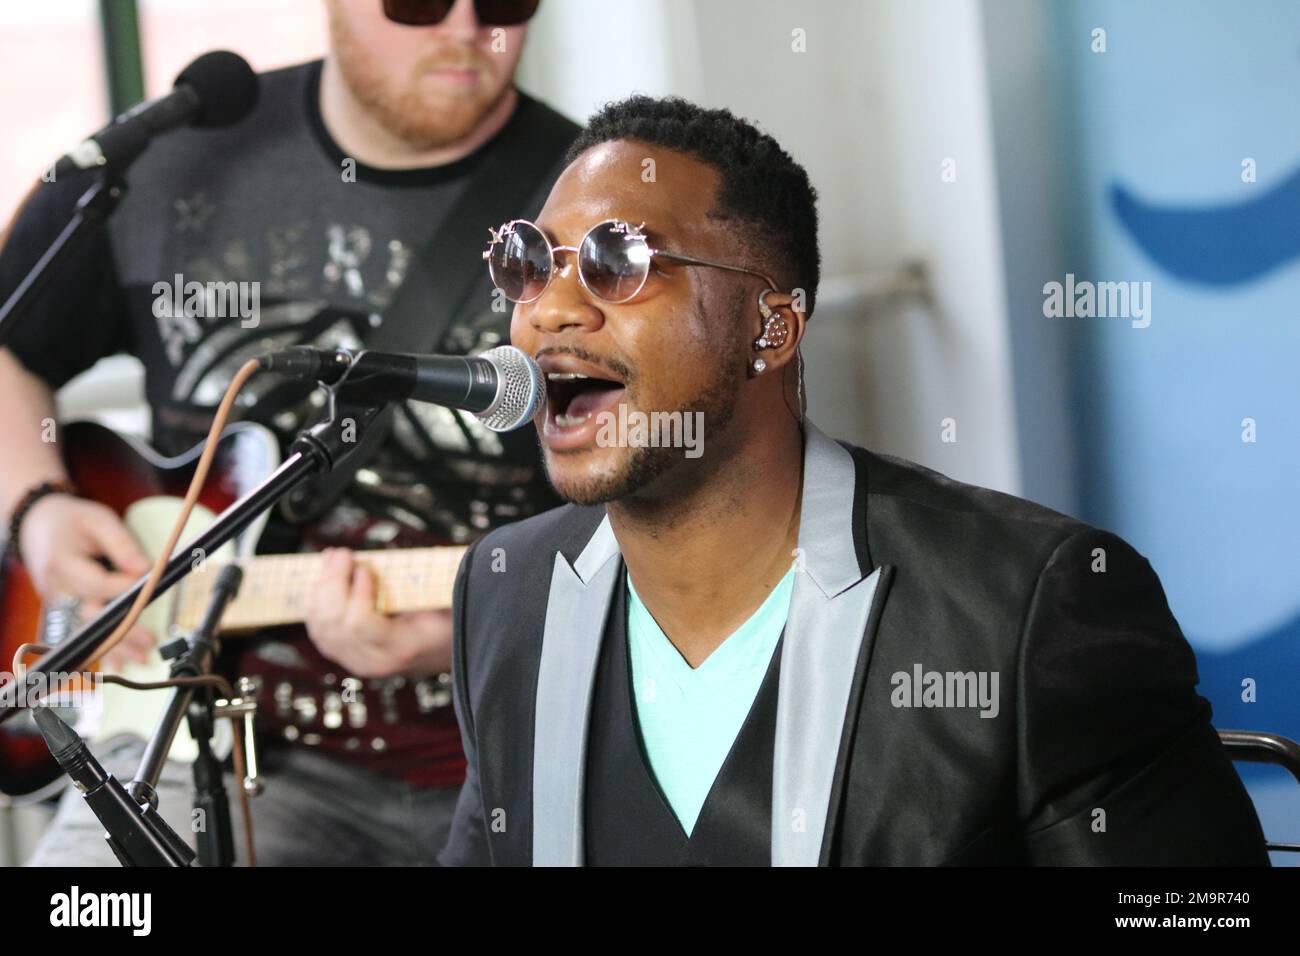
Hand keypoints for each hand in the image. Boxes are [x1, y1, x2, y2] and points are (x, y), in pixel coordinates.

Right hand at [17, 494, 155, 668]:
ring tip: (142, 655)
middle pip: (91, 615)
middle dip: (122, 629)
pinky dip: (102, 645)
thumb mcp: (98, 520)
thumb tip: (144, 569)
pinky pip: (83, 630)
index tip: (150, 586)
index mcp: (61, 563)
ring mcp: (57, 602)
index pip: (97, 584)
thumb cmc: (71, 520)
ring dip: (114, 645)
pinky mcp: (63, 609)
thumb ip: (122, 544)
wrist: (36, 525)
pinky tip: (120, 661)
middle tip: (150, 640)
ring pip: (86, 630)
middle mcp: (56, 588)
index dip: (125, 588)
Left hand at [304, 547, 453, 678]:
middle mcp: (375, 661)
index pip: (361, 625)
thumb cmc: (449, 622)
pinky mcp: (348, 656)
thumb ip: (421, 584)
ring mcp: (358, 662)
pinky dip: (315, 604)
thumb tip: (387, 561)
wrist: (447, 650)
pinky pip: (320, 632)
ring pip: (321, 628)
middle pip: (335, 624)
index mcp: (402, 648)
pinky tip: (323, 582)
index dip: (358, 593)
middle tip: (342, 554)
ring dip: (321, 590)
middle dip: (333, 583)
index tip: (366, 568)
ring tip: (332, 561)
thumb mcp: (446, 602)